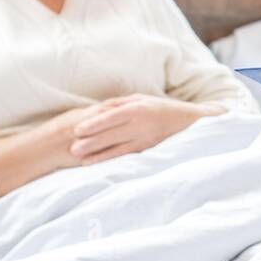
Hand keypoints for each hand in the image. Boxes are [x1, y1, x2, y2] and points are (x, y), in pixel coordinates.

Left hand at [67, 94, 221, 164]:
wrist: (189, 121)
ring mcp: (144, 137)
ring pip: (116, 146)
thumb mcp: (141, 99)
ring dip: (96, 152)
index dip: (94, 124)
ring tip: (78, 156)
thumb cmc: (160, 107)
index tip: (78, 129)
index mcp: (138, 107)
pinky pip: (124, 154)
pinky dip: (108, 158)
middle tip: (71, 147)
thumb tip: (97, 109)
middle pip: (111, 133)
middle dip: (90, 140)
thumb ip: (119, 104)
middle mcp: (140, 123)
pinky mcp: (146, 148)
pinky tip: (93, 161)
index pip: (112, 116)